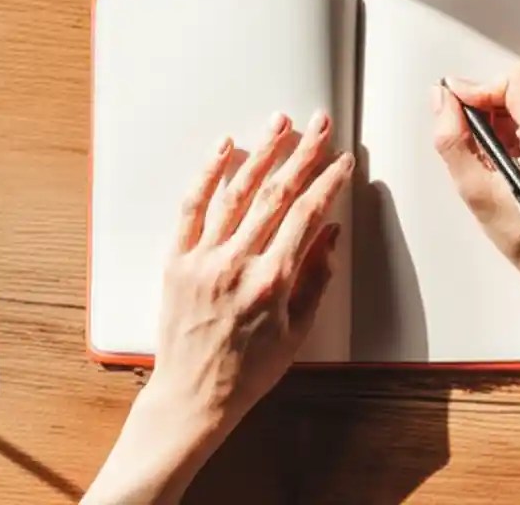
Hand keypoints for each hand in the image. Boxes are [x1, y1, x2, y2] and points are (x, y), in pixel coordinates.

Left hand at [149, 110, 353, 426]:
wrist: (193, 395)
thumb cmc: (249, 371)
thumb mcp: (297, 331)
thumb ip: (316, 279)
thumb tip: (330, 234)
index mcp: (271, 282)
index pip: (306, 216)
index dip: (328, 183)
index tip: (342, 162)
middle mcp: (235, 263)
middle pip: (275, 194)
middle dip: (302, 154)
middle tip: (320, 125)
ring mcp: (202, 259)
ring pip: (235, 192)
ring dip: (261, 153)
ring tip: (280, 123)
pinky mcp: (176, 260)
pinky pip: (191, 207)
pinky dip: (207, 174)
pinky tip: (223, 147)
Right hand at [431, 62, 519, 271]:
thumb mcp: (475, 191)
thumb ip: (453, 140)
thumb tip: (442, 100)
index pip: (517, 80)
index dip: (481, 88)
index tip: (457, 106)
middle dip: (487, 108)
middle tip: (470, 141)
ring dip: (498, 122)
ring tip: (488, 159)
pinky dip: (513, 134)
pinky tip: (504, 164)